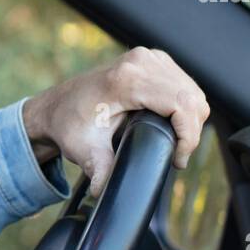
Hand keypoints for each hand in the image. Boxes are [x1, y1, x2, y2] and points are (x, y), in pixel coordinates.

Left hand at [22, 46, 209, 197]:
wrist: (57, 106)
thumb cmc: (69, 124)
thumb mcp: (82, 148)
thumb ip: (98, 169)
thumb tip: (102, 192)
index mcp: (126, 79)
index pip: (181, 103)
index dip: (188, 135)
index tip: (177, 159)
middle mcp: (141, 61)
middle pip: (191, 97)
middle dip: (191, 132)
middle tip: (177, 156)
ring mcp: (148, 57)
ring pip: (192, 91)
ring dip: (192, 120)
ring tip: (176, 144)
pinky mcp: (153, 60)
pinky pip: (184, 84)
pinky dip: (186, 107)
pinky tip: (173, 125)